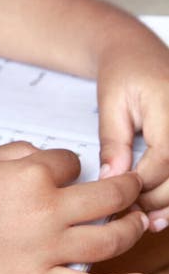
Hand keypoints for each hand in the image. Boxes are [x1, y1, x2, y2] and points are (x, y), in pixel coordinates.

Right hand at [0, 141, 148, 273]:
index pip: (73, 163)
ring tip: (142, 222)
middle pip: (108, 198)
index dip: (72, 164)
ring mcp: (46, 251)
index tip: (65, 171)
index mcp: (31, 175)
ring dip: (133, 229)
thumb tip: (52, 160)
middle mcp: (47, 211)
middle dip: (128, 190)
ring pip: (110, 241)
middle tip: (135, 188)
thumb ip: (23, 153)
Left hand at [96, 25, 168, 229]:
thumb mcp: (110, 103)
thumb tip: (113, 179)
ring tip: (147, 221)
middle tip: (129, 214)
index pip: (165, 156)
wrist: (137, 52)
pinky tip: (161, 210)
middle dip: (156, 198)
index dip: (143, 182)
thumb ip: (113, 142)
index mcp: (168, 103)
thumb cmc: (122, 72)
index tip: (118, 195)